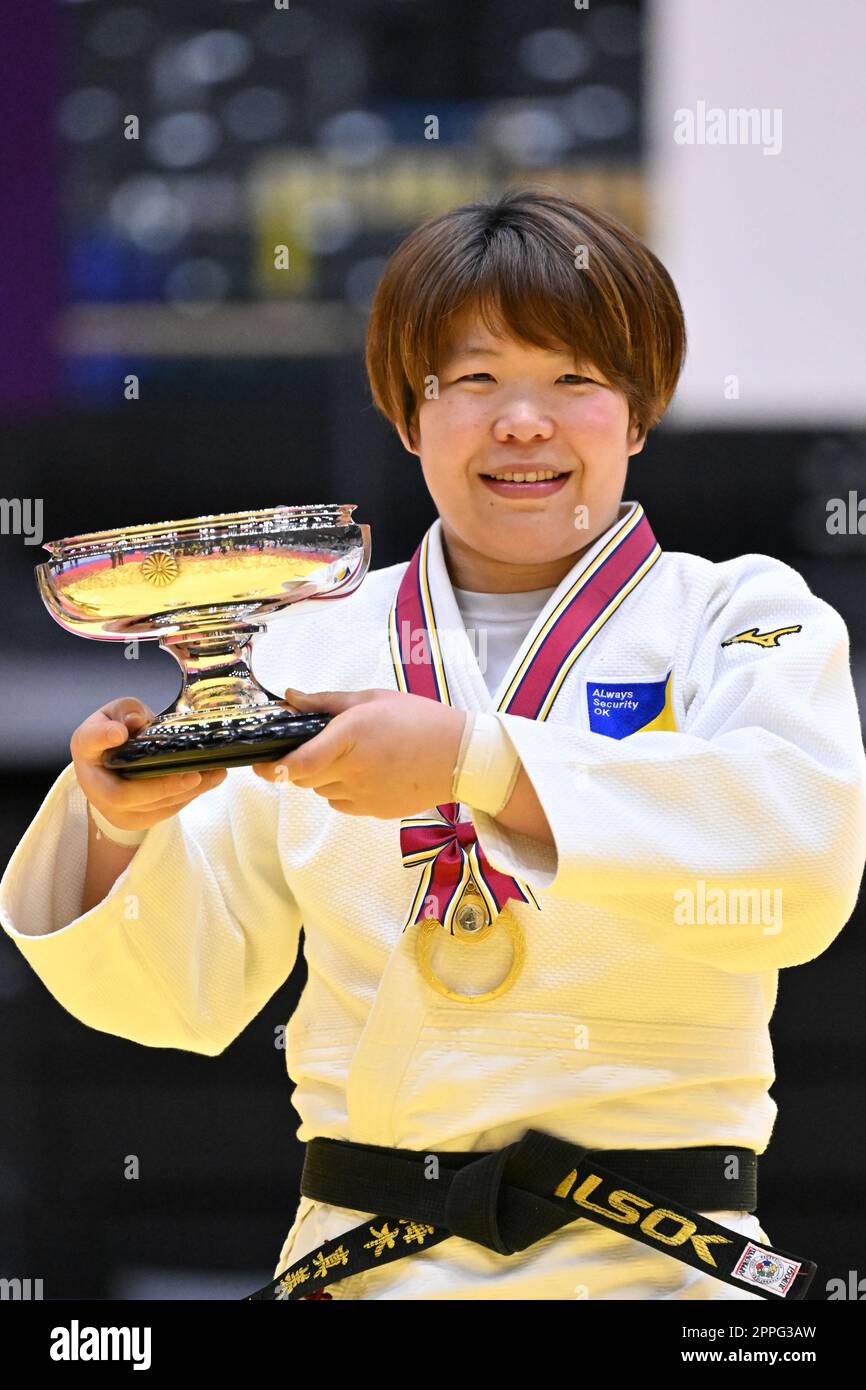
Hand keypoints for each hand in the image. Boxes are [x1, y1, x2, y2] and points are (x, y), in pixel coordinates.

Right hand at [71, 697, 227, 830]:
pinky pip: (163, 812)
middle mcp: (94, 783)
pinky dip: (188, 797)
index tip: (119, 733)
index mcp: (86, 747)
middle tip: (193, 775)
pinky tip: (209, 781)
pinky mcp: (134, 819)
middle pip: (122, 794)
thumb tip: (137, 721)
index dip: (103, 738)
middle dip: (161, 786)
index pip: (89, 741)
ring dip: (186, 792)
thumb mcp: (119, 713)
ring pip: (151, 807)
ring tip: (215, 774)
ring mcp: (112, 807)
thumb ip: (128, 712)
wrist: (109, 767)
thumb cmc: (115, 734)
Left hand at [252, 687, 466, 817]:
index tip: (261, 760)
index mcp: (349, 738)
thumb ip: (325, 702)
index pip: (297, 765)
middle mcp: (352, 771)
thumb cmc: (417, 719)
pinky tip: (365, 772)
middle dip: (298, 766)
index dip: (272, 767)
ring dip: (322, 776)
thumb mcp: (371, 699)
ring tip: (350, 755)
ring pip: (321, 792)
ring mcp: (363, 796)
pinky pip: (342, 803)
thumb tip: (289, 698)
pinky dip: (342, 790)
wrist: (460, 756)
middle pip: (302, 780)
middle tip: (312, 746)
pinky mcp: (374, 811)